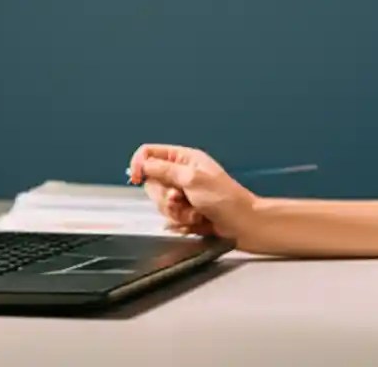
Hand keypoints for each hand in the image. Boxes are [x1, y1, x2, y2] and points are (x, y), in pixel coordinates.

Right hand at [126, 144, 257, 240]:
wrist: (242, 224)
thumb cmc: (225, 198)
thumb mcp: (192, 179)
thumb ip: (164, 170)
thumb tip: (142, 164)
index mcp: (184, 159)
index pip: (149, 153)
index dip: (139, 164)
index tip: (136, 178)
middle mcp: (181, 174)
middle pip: (151, 183)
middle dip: (164, 196)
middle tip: (180, 198)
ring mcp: (183, 194)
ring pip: (159, 203)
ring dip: (175, 211)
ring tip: (194, 212)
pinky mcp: (185, 212)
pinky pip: (170, 217)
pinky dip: (182, 221)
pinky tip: (197, 220)